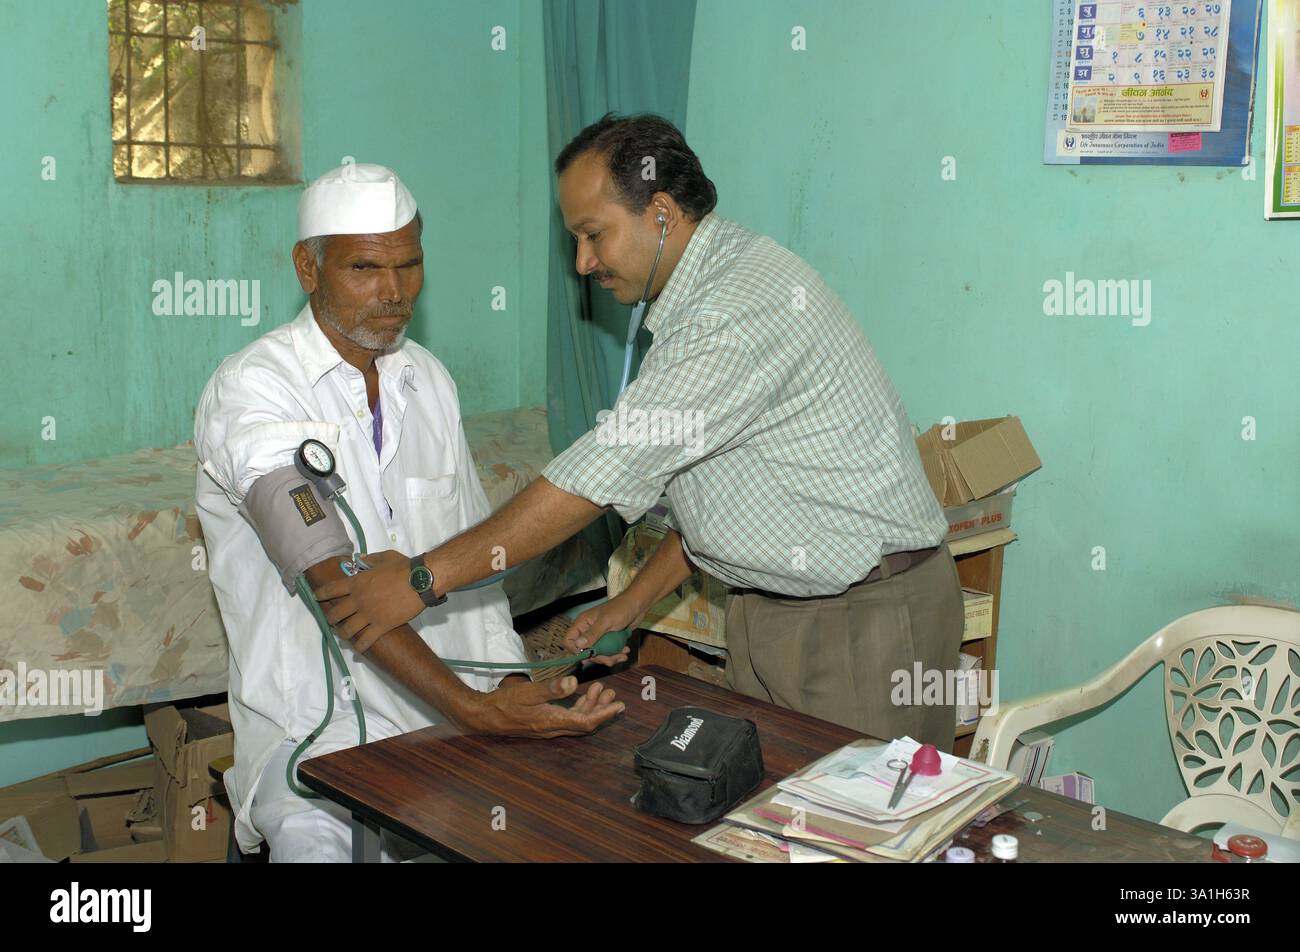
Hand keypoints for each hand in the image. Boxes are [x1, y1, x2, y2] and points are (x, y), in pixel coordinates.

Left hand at [314, 549, 423, 650]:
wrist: (421, 581)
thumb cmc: (404, 567)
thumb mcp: (385, 557)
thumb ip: (370, 559)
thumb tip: (361, 560)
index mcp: (357, 582)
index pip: (331, 589)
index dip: (321, 594)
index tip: (316, 597)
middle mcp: (358, 600)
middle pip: (336, 614)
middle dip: (331, 618)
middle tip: (332, 620)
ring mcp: (369, 615)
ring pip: (347, 630)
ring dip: (342, 633)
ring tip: (343, 634)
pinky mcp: (381, 626)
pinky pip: (365, 640)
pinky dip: (359, 646)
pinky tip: (358, 649)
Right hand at [458, 675, 623, 736]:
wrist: (484, 716)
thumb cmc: (505, 703)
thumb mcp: (529, 691)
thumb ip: (552, 688)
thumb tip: (574, 683)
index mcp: (552, 721)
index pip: (586, 721)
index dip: (604, 714)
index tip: (619, 705)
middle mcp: (553, 728)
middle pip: (585, 722)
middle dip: (601, 708)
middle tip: (612, 693)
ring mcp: (548, 728)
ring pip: (577, 720)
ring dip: (590, 706)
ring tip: (601, 689)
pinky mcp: (543, 724)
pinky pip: (567, 718)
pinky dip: (578, 707)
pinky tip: (580, 695)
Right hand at [562, 595, 641, 666]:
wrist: (637, 605)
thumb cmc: (620, 608)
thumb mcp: (606, 621)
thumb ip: (592, 633)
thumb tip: (578, 645)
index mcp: (582, 623)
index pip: (569, 640)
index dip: (575, 650)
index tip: (588, 655)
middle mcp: (588, 630)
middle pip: (585, 651)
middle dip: (598, 657)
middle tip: (610, 658)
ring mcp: (598, 636)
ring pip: (598, 654)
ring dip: (610, 657)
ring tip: (622, 655)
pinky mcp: (608, 640)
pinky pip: (608, 652)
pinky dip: (616, 654)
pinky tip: (625, 651)